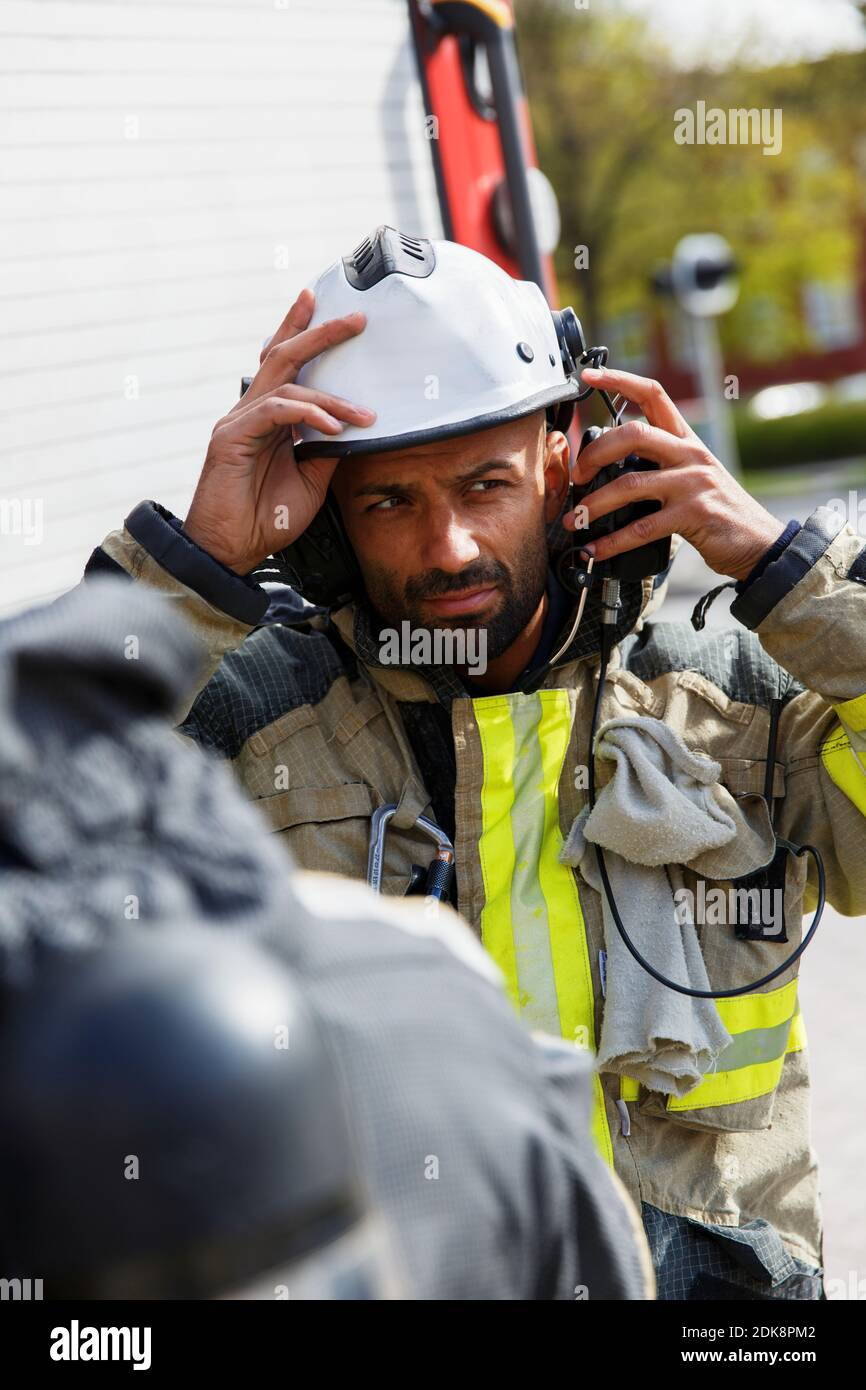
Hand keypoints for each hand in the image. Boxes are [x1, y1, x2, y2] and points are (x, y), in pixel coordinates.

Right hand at [184, 289, 375, 573]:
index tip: (341, 316)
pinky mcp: (231, 436)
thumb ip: (326, 449)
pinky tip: (332, 426)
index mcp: (267, 419)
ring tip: (362, 413)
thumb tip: (354, 426)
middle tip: (356, 319)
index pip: (287, 367)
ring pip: (284, 382)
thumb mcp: (311, 480)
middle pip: (283, 356)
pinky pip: (276, 411)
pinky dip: (308, 414)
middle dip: (318, 332)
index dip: (305, 334)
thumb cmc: (264, 519)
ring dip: (329, 394)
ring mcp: (237, 421)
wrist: (230, 551)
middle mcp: (250, 412)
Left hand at [562, 366, 785, 582]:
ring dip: (594, 504)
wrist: (758, 542)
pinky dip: (612, 542)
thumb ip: (659, 464)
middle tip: (577, 475)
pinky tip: (596, 549)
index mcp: (686, 440)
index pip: (652, 394)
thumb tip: (609, 467)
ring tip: (575, 519)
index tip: (589, 376)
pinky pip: (640, 528)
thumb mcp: (693, 475)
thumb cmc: (718, 511)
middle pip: (633, 434)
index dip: (619, 380)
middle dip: (595, 453)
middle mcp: (689, 455)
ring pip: (630, 485)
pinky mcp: (693, 515)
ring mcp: (692, 484)